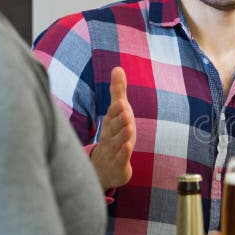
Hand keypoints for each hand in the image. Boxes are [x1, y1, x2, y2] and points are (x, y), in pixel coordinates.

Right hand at [90, 67, 135, 189]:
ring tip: (129, 127)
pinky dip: (123, 153)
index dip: (117, 110)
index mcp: (109, 123)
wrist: (105, 166)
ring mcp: (112, 150)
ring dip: (122, 135)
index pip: (112, 115)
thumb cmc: (113, 134)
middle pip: (113, 127)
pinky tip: (128, 147)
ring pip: (116, 143)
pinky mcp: (118, 164)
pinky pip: (120, 158)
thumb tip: (118, 68)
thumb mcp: (118, 112)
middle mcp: (109, 135)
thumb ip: (118, 91)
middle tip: (125, 110)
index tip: (122, 102)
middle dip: (119, 119)